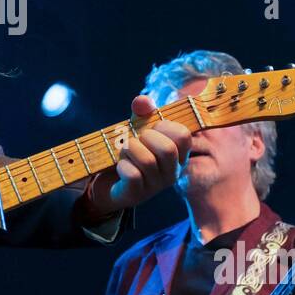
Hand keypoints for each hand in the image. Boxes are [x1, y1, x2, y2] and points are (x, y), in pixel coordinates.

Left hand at [85, 95, 191, 214]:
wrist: (111, 181)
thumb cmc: (132, 151)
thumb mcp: (138, 129)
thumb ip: (142, 113)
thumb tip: (142, 101)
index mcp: (179, 154)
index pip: (183, 135)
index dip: (164, 126)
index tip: (152, 128)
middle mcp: (172, 172)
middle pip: (167, 149)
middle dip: (146, 138)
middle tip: (137, 140)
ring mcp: (156, 185)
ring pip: (147, 161)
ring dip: (130, 149)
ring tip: (125, 151)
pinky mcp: (138, 194)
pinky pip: (133, 175)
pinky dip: (122, 165)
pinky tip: (121, 166)